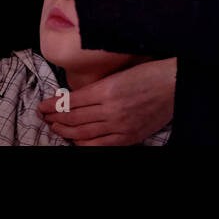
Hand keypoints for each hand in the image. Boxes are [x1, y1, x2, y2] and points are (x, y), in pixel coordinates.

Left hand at [39, 58, 175, 145]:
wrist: (175, 84)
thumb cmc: (148, 73)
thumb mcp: (117, 73)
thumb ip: (97, 86)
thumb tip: (73, 96)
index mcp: (106, 89)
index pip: (70, 101)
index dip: (53, 105)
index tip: (43, 105)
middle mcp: (111, 110)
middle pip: (73, 118)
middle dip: (55, 118)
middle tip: (44, 117)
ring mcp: (120, 125)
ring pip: (83, 133)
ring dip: (65, 131)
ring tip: (55, 127)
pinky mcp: (129, 136)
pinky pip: (101, 145)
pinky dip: (85, 144)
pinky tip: (75, 141)